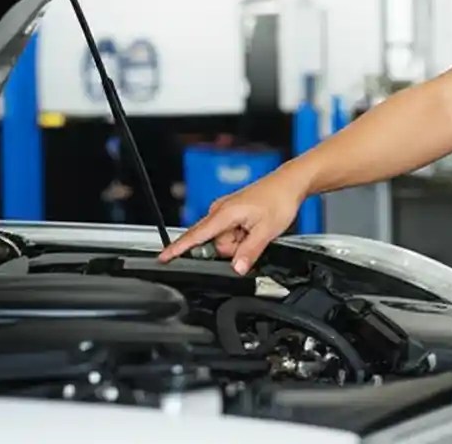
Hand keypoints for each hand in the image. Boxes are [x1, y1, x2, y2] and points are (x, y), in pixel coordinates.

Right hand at [157, 169, 305, 273]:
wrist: (290, 183)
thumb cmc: (279, 199)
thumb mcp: (267, 230)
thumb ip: (249, 252)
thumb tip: (237, 269)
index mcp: (224, 214)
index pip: (195, 235)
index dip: (178, 248)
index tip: (162, 258)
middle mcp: (219, 211)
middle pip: (215, 245)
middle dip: (233, 248)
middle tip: (254, 236)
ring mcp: (225, 212)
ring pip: (224, 241)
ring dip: (240, 242)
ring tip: (256, 228)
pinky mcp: (231, 214)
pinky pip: (230, 233)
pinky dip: (242, 235)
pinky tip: (254, 226)